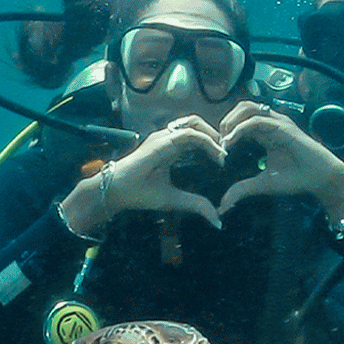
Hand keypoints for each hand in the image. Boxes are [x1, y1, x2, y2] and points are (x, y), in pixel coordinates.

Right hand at [58, 115, 226, 236]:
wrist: (116, 191)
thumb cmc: (140, 194)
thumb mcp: (175, 200)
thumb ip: (196, 205)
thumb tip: (217, 220)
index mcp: (170, 148)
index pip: (195, 135)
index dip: (212, 143)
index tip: (223, 160)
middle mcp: (167, 138)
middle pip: (196, 123)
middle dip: (215, 133)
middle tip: (227, 151)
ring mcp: (164, 137)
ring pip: (195, 123)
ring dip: (213, 135)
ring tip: (223, 151)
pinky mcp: (162, 141)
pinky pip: (189, 134)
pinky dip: (207, 141)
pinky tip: (217, 154)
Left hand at [215, 102, 343, 221]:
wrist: (321, 178)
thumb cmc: (296, 179)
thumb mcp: (263, 184)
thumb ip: (242, 189)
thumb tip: (223, 204)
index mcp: (265, 133)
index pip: (240, 120)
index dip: (225, 130)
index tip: (217, 150)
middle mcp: (270, 123)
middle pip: (242, 107)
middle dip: (225, 121)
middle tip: (217, 141)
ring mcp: (278, 122)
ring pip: (247, 108)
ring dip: (230, 121)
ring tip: (223, 140)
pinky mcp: (284, 127)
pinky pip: (257, 120)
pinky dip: (240, 128)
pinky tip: (230, 141)